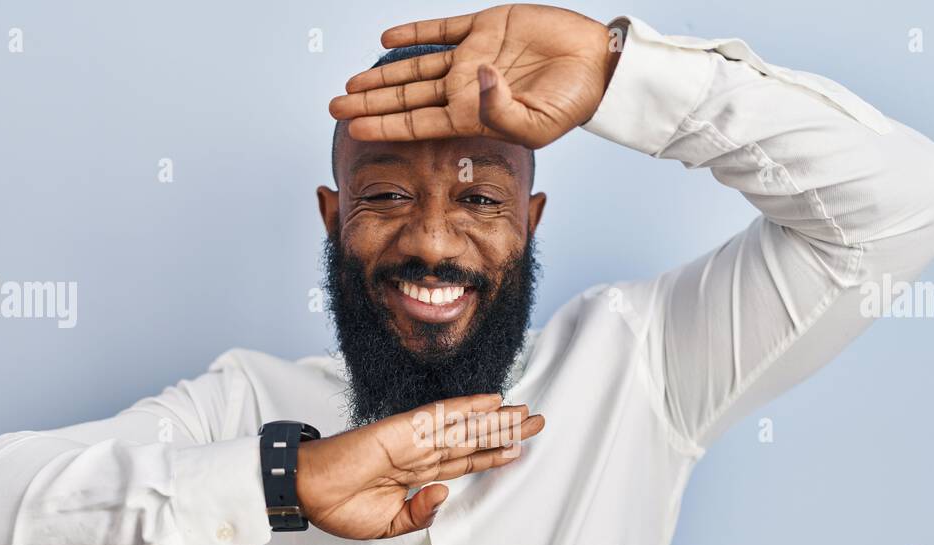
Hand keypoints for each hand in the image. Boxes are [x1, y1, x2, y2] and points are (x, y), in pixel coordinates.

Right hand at [294, 393, 543, 538]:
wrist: (307, 492)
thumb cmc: (338, 507)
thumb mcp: (388, 526)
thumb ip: (420, 514)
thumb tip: (445, 496)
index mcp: (417, 475)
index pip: (464, 462)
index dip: (492, 454)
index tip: (519, 448)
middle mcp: (420, 453)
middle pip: (472, 440)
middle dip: (506, 432)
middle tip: (538, 422)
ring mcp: (413, 439)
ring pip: (464, 427)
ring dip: (496, 419)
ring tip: (526, 412)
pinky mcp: (401, 430)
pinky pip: (440, 416)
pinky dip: (467, 407)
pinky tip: (492, 401)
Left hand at [329, 4, 620, 148]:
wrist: (599, 65)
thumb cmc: (571, 104)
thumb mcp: (537, 124)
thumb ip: (500, 111)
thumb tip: (473, 81)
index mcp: (472, 115)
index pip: (417, 123)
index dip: (383, 125)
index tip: (353, 129)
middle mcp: (465, 87)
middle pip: (406, 96)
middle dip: (369, 103)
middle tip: (334, 108)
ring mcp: (472, 56)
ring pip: (415, 66)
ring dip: (383, 74)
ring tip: (351, 84)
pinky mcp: (486, 25)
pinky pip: (441, 28)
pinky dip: (414, 33)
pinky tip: (386, 40)